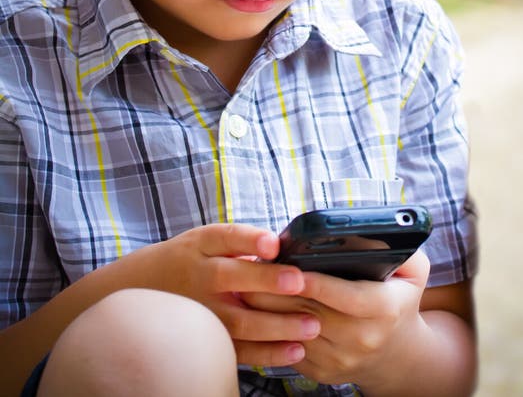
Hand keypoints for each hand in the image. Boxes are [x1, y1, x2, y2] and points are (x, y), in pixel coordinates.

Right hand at [119, 223, 320, 368]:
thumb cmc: (190, 259)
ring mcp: (201, 311)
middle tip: (299, 283)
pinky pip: (238, 349)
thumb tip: (286, 246)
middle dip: (266, 281)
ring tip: (310, 325)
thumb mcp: (207, 240)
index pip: (227, 237)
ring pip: (238, 321)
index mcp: (203, 244)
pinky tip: (294, 351)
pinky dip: (267, 353)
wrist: (143, 287)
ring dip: (276, 325)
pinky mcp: (207, 338)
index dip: (250, 240)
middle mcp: (199, 276)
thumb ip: (241, 242)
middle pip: (231, 278)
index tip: (273, 244)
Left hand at [242, 249, 429, 385]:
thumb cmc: (400, 302)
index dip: (318, 283)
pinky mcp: (322, 372)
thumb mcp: (414, 273)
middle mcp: (362, 339)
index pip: (347, 297)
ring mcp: (340, 359)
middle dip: (279, 291)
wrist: (397, 356)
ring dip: (267, 309)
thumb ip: (404, 249)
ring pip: (294, 332)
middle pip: (311, 313)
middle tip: (254, 268)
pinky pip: (289, 349)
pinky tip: (255, 308)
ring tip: (246, 284)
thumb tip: (384, 227)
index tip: (294, 268)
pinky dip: (269, 329)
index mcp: (384, 310)